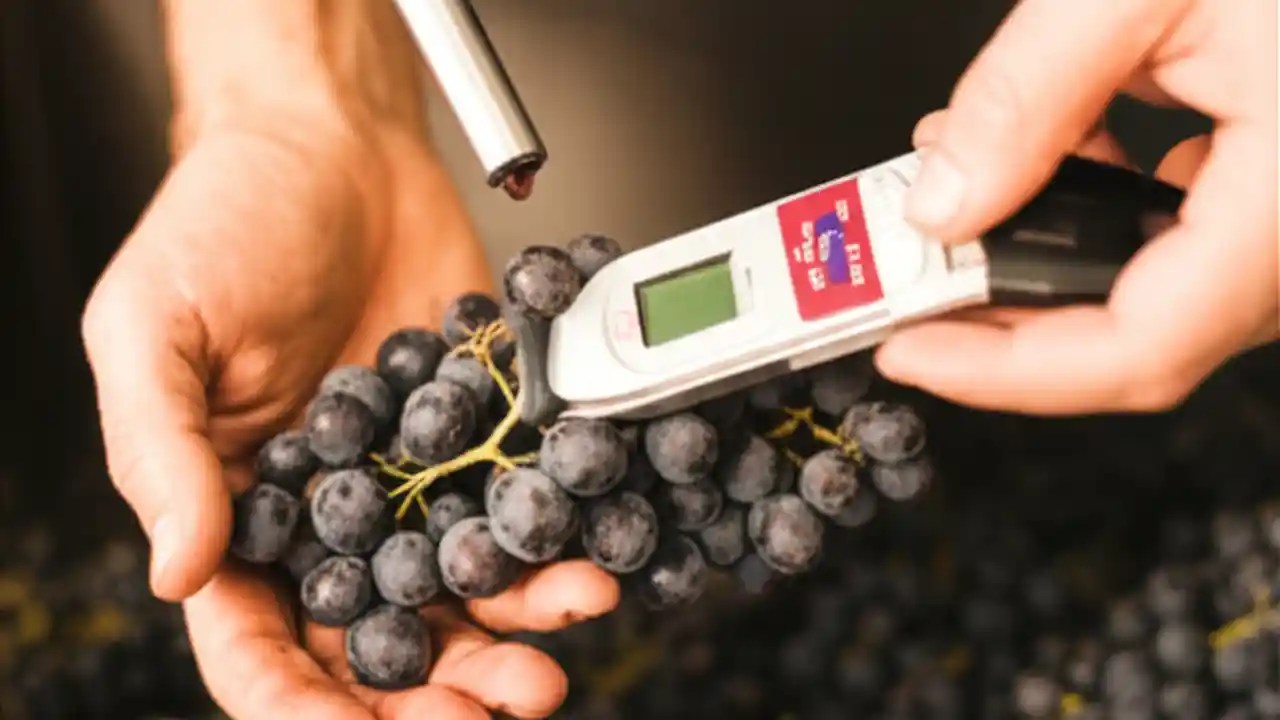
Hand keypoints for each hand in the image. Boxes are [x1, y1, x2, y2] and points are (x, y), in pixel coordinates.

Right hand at [81, 70, 617, 719]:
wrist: (334, 145)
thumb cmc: (220, 223)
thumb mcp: (154, 330)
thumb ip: (159, 454)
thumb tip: (178, 573)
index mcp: (236, 513)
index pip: (256, 644)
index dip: (298, 704)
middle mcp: (333, 516)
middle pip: (377, 641)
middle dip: (432, 693)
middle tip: (493, 712)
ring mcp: (417, 481)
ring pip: (464, 591)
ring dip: (512, 633)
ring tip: (560, 647)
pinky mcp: (485, 435)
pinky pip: (520, 507)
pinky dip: (556, 543)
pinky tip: (590, 561)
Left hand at [876, 0, 1277, 413]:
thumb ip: (1027, 96)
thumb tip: (944, 199)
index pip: (1141, 346)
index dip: (1005, 370)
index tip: (912, 348)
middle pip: (1144, 332)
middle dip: (1008, 314)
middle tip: (914, 283)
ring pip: (1166, 289)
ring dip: (1049, 259)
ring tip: (962, 207)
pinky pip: (1194, 232)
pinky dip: (1108, 212)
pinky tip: (1057, 158)